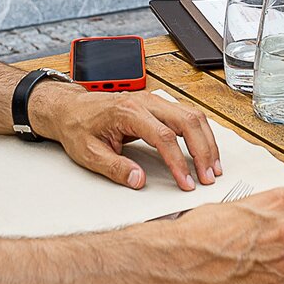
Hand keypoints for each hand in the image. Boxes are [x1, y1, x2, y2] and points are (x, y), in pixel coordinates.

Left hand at [32, 86, 221, 190]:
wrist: (70, 108)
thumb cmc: (78, 127)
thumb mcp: (89, 153)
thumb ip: (115, 168)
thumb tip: (139, 181)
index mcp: (128, 112)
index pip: (163, 137)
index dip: (178, 162)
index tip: (186, 182)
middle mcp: (146, 102)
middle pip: (186, 122)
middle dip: (202, 151)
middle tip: (208, 177)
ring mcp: (154, 100)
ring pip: (192, 115)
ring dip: (207, 141)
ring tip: (213, 167)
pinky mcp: (158, 105)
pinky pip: (187, 115)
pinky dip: (200, 133)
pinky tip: (206, 150)